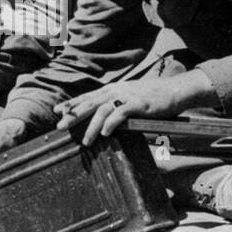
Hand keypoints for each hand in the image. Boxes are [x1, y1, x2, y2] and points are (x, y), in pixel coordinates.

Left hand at [54, 72, 218, 145]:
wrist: (174, 90)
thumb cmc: (152, 98)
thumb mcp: (129, 98)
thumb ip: (116, 105)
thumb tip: (103, 119)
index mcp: (112, 90)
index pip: (87, 97)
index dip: (72, 104)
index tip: (57, 111)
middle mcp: (115, 91)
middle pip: (89, 103)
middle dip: (73, 115)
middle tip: (60, 126)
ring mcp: (126, 96)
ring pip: (102, 111)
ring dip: (92, 127)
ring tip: (85, 141)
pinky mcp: (138, 104)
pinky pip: (120, 113)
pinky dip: (111, 123)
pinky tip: (104, 133)